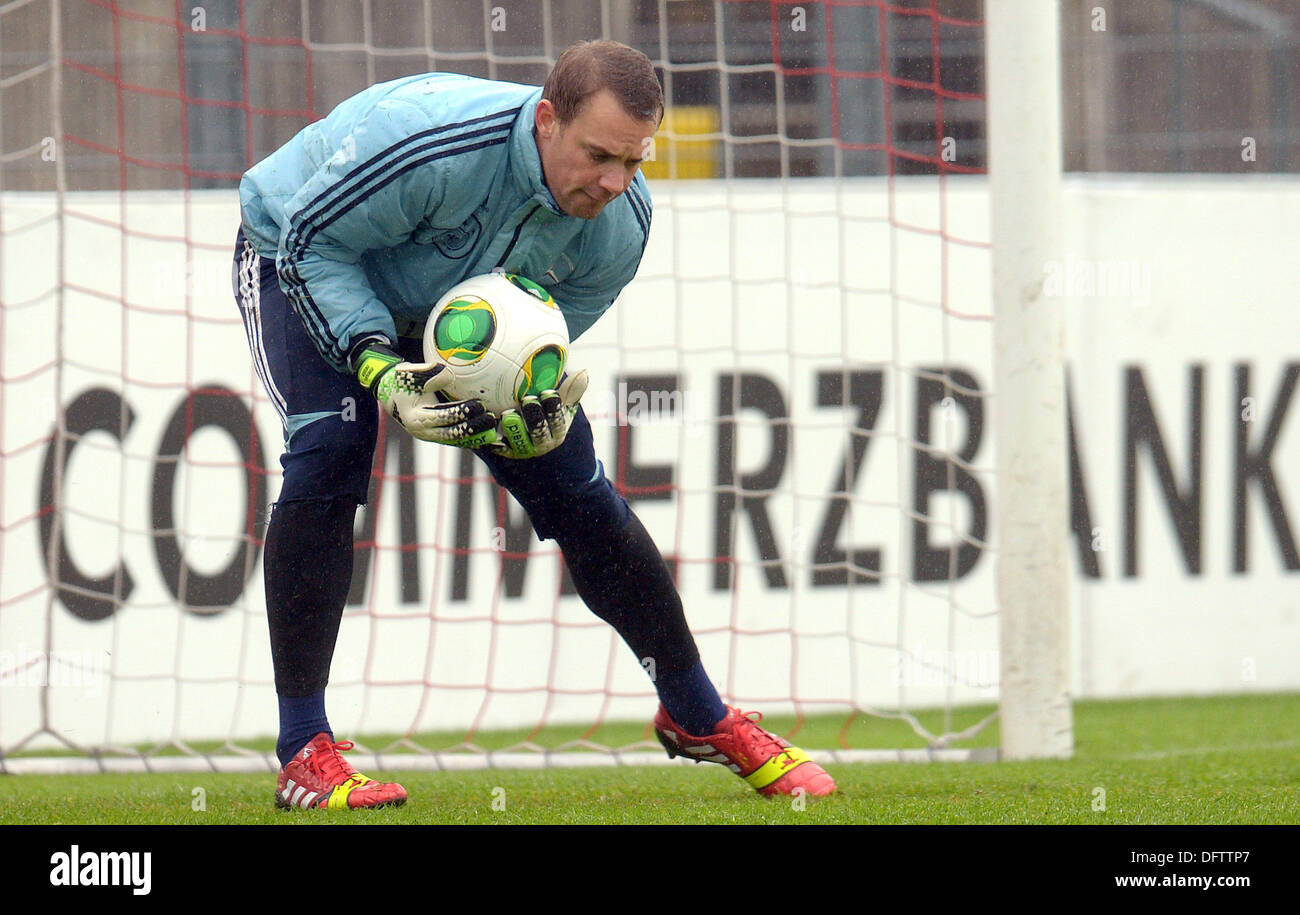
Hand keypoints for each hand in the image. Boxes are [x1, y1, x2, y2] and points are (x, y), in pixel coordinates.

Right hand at [355, 343, 496, 444]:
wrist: (391, 394)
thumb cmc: (403, 381)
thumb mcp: (412, 374)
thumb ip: (431, 374)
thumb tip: (450, 375)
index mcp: (416, 417)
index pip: (444, 417)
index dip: (462, 412)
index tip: (479, 405)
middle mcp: (423, 432)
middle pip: (452, 433)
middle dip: (474, 428)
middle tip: (491, 419)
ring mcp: (429, 436)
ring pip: (456, 440)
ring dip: (475, 435)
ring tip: (493, 428)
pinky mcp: (435, 436)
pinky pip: (455, 440)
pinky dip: (470, 438)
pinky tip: (486, 435)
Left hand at [481, 370, 587, 458]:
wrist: (529, 437)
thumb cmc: (547, 413)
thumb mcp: (562, 405)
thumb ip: (571, 390)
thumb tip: (583, 373)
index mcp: (557, 432)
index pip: (558, 421)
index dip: (553, 408)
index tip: (548, 393)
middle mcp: (542, 443)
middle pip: (539, 432)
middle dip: (534, 417)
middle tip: (527, 400)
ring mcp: (524, 448)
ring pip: (519, 440)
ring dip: (514, 428)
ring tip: (508, 414)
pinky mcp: (505, 451)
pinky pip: (498, 446)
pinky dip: (493, 437)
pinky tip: (490, 423)